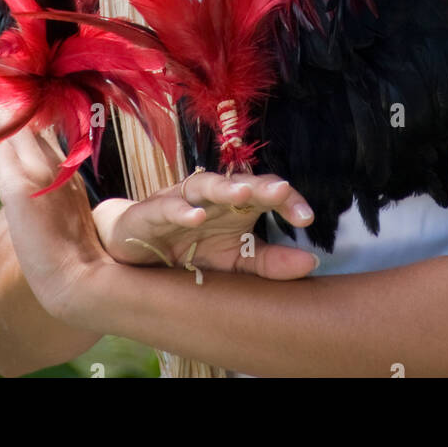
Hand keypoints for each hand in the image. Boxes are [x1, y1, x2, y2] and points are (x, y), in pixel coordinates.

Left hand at [0, 55, 110, 320]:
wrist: (80, 279)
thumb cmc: (78, 259)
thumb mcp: (67, 217)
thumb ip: (55, 196)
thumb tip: (43, 198)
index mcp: (65, 165)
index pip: (37, 119)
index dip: (17, 96)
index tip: (1, 76)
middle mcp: (52, 158)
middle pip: (21, 108)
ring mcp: (37, 167)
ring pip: (5, 117)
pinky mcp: (19, 182)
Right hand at [92, 168, 319, 279]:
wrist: (136, 255)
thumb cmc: (191, 253)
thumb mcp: (233, 262)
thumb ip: (269, 263)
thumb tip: (311, 263)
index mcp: (236, 206)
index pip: (267, 194)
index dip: (288, 201)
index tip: (307, 218)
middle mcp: (212, 197)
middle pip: (240, 184)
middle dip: (262, 186)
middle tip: (283, 192)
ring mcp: (182, 200)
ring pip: (205, 185)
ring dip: (224, 188)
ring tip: (244, 194)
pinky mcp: (152, 211)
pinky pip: (168, 206)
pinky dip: (181, 209)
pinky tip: (196, 216)